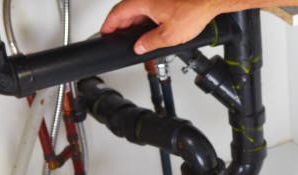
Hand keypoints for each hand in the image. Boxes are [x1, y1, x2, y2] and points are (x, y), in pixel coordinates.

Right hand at [101, 0, 217, 53]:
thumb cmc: (193, 11)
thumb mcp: (168, 36)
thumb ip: (150, 43)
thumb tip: (139, 47)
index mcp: (142, 2)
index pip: (117, 13)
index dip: (108, 25)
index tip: (104, 33)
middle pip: (126, 10)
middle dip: (120, 25)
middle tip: (117, 37)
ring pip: (138, 8)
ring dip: (133, 22)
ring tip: (134, 36)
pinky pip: (149, 7)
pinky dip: (145, 18)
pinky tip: (151, 28)